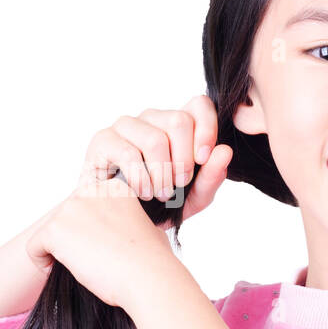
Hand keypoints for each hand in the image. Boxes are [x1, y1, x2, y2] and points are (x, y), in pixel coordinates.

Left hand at [25, 174, 179, 310]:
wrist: (148, 275)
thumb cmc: (153, 261)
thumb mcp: (148, 229)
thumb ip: (130, 223)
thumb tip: (130, 233)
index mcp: (113, 188)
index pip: (86, 209)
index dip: (90, 232)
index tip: (103, 250)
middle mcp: (90, 191)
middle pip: (67, 219)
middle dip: (74, 241)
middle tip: (90, 262)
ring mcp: (71, 208)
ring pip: (51, 233)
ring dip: (61, 252)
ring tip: (82, 268)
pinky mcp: (55, 228)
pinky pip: (34, 248)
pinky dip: (42, 263)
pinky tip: (61, 272)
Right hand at [78, 94, 232, 227]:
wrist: (121, 223)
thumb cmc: (158, 205)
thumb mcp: (194, 197)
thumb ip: (211, 176)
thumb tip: (225, 151)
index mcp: (176, 125)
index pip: (199, 105)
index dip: (207, 128)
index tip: (203, 159)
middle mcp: (151, 118)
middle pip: (179, 121)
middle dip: (184, 160)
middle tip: (179, 185)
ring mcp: (126, 126)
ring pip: (155, 139)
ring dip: (162, 174)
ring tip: (160, 194)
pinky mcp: (103, 140)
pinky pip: (129, 153)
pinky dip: (141, 179)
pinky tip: (143, 193)